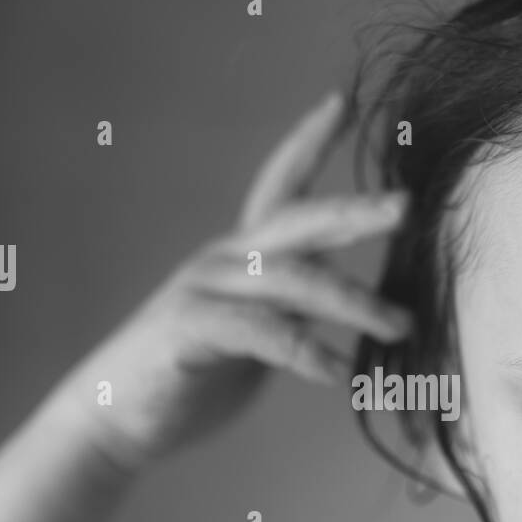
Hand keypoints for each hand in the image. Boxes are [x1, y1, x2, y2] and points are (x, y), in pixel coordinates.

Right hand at [53, 90, 411, 471]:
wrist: (115, 419)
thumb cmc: (191, 378)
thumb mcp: (252, 335)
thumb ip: (292, 309)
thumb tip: (353, 301)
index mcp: (239, 256)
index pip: (278, 186)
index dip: (308, 141)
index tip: (345, 101)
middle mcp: (222, 262)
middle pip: (297, 222)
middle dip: (354, 211)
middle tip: (406, 206)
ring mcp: (203, 292)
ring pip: (292, 281)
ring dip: (353, 302)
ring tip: (400, 326)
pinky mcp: (190, 331)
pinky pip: (261, 333)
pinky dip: (306, 352)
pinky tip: (339, 374)